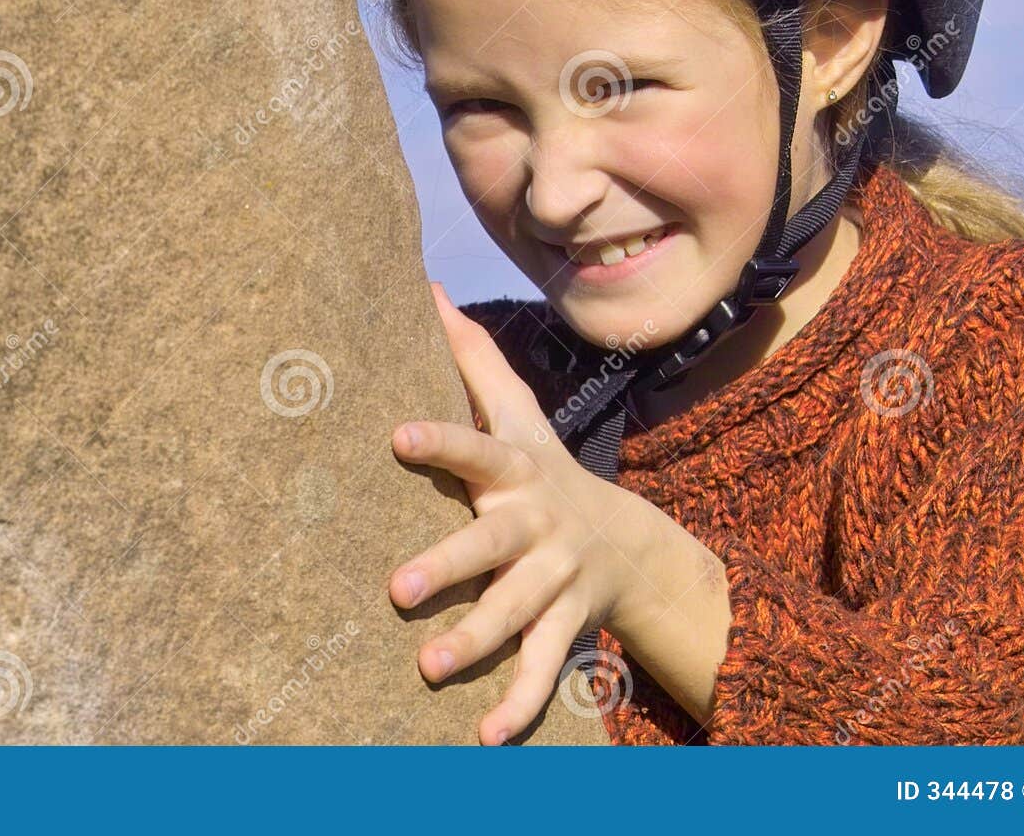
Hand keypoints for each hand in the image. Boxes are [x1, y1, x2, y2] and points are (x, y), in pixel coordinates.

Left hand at [389, 282, 650, 744]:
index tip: (394, 436)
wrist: (629, 540)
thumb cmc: (543, 467)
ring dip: (474, 641)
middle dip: (447, 565)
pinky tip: (486, 736)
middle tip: (394, 588)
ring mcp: (556, 578)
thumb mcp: (517, 413)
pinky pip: (543, 666)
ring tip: (428, 667)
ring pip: (516, 613)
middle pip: (490, 546)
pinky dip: (518, 703)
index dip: (440, 441)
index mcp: (515, 469)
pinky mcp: (568, 623)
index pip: (475, 448)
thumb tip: (424, 286)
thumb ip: (471, 358)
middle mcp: (536, 523)